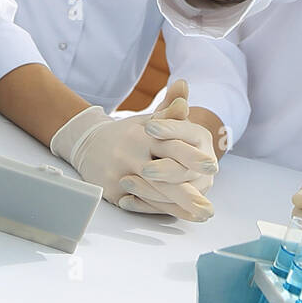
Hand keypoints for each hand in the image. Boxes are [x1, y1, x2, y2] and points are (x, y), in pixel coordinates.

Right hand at [49, 80, 215, 220]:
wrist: (88, 144)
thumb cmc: (129, 133)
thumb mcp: (149, 119)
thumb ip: (169, 109)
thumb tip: (185, 86)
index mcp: (143, 135)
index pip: (170, 146)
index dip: (191, 157)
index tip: (213, 165)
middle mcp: (130, 155)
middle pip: (162, 176)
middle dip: (188, 193)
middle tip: (210, 206)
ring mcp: (120, 174)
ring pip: (152, 193)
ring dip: (180, 206)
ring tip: (203, 214)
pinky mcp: (112, 191)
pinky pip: (139, 203)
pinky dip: (161, 211)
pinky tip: (182, 216)